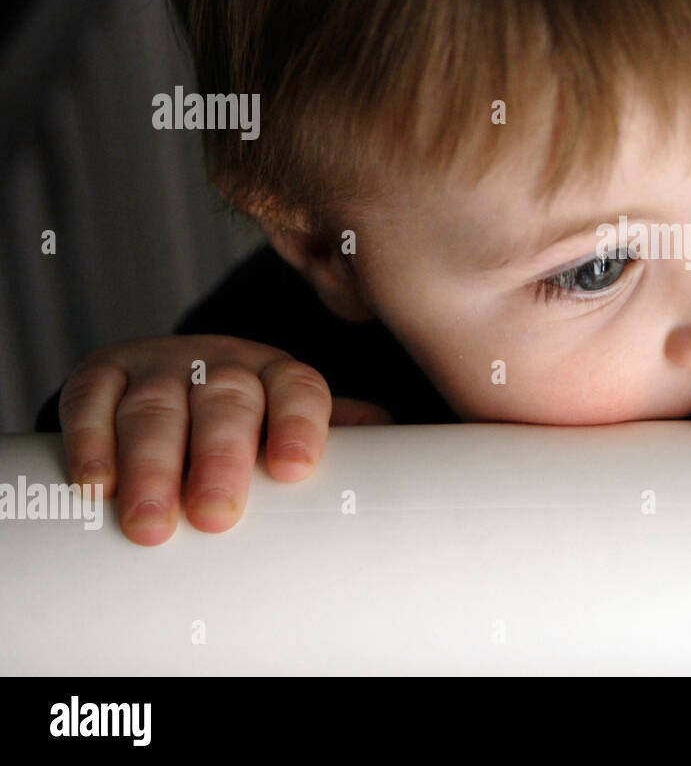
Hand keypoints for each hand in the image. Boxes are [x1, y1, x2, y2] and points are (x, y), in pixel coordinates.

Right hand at [58, 334, 389, 544]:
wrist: (176, 380)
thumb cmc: (252, 423)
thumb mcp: (294, 428)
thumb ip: (338, 442)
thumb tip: (402, 463)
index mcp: (280, 376)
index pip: (299, 390)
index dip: (299, 426)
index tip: (294, 470)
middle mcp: (224, 364)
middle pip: (226, 403)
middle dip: (219, 459)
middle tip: (216, 516)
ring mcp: (162, 366)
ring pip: (157, 408)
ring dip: (151, 466)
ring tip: (152, 523)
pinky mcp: (104, 374)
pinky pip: (92, 400)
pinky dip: (91, 441)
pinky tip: (96, 483)